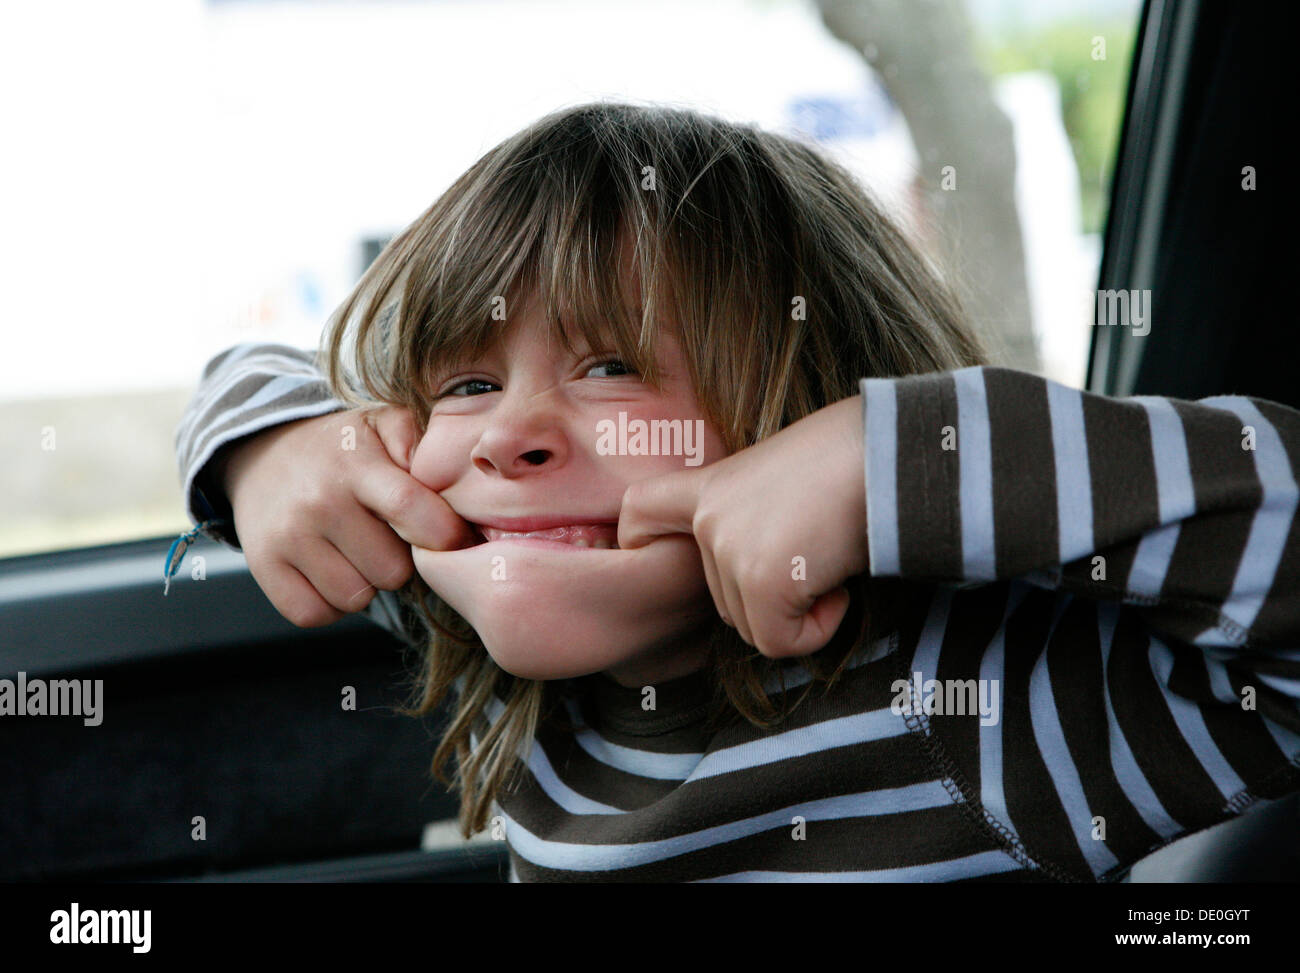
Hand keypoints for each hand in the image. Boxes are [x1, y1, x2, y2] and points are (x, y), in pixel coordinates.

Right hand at [221, 405, 475, 625]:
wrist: (263, 453)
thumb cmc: (343, 449)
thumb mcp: (385, 427)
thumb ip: (423, 447)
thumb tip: (452, 485)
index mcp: (355, 465)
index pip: (410, 510)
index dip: (443, 534)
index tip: (451, 539)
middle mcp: (318, 502)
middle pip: (391, 571)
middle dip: (400, 560)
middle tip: (386, 537)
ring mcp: (286, 537)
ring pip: (356, 598)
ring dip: (365, 585)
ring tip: (357, 552)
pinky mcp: (262, 566)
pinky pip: (315, 614)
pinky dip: (329, 604)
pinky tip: (331, 573)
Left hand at [616, 395, 867, 657]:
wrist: (892, 451)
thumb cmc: (857, 457)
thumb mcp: (788, 478)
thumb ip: (755, 516)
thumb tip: (772, 564)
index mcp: (713, 485)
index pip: (640, 510)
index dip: (638, 541)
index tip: (653, 557)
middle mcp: (710, 518)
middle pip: (722, 598)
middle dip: (772, 595)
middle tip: (816, 550)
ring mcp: (730, 549)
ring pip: (752, 625)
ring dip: (798, 610)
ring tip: (829, 556)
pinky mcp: (761, 582)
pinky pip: (781, 642)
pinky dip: (817, 629)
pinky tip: (838, 585)